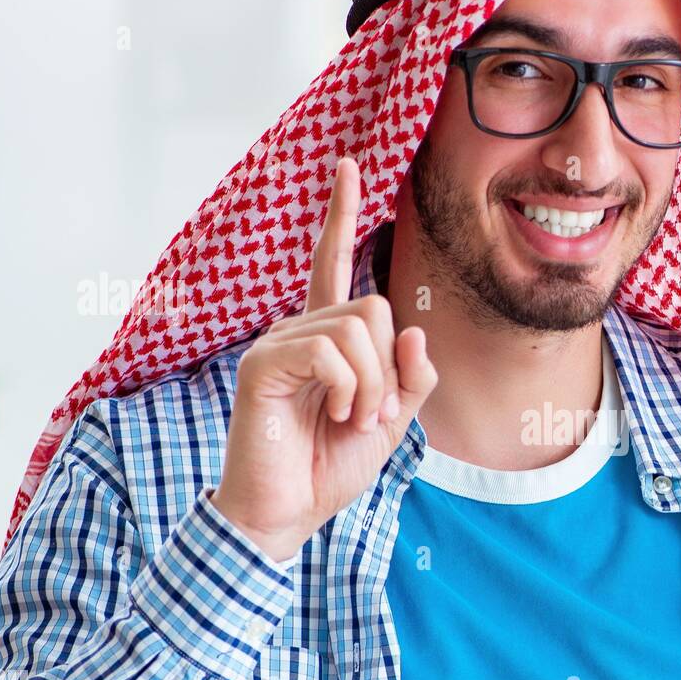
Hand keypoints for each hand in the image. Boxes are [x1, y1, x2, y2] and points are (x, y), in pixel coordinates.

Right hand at [211, 157, 436, 561]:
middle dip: (390, 371)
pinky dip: (350, 391)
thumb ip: (410, 379)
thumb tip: (416, 334)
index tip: (348, 165)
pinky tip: (333, 417)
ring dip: (373, 387)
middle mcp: (299, 330)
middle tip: (370, 416)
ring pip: (359, 329)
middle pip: (375, 308)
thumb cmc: (330, 467)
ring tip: (351, 421)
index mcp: (326, 339)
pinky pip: (331, 352)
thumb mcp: (392, 423)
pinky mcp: (263, 364)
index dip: (341, 214)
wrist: (288, 514)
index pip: (333, 264)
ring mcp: (278, 343)